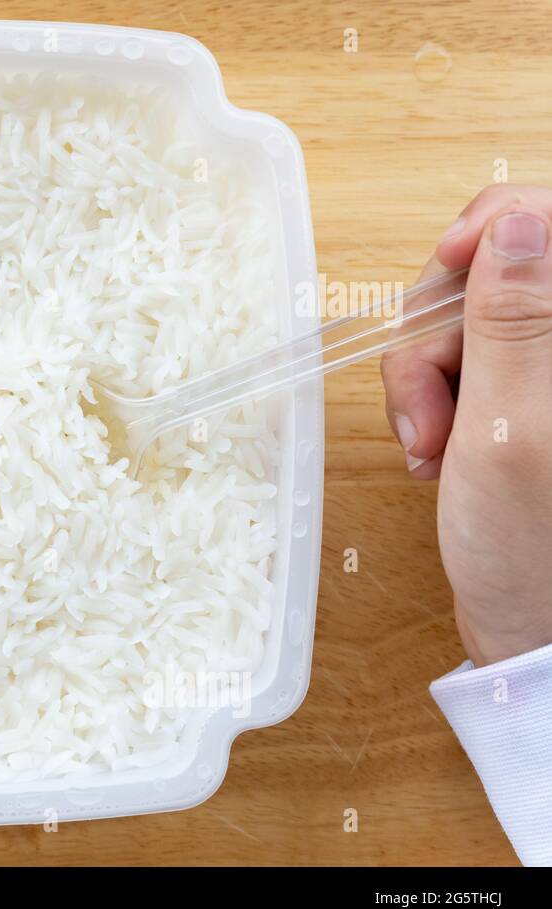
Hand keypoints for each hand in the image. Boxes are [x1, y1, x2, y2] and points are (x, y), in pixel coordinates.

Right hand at [381, 185, 551, 665]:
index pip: (551, 219)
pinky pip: (462, 363)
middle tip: (432, 408)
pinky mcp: (527, 399)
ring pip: (467, 318)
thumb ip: (513, 321)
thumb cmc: (532, 549)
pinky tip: (434, 450)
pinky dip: (434, 401)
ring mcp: (551, 375)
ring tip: (429, 446)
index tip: (448, 267)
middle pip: (496, 270)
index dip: (493, 228)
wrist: (532, 632)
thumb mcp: (511, 429)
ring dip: (427, 378)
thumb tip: (514, 221)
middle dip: (441, 329)